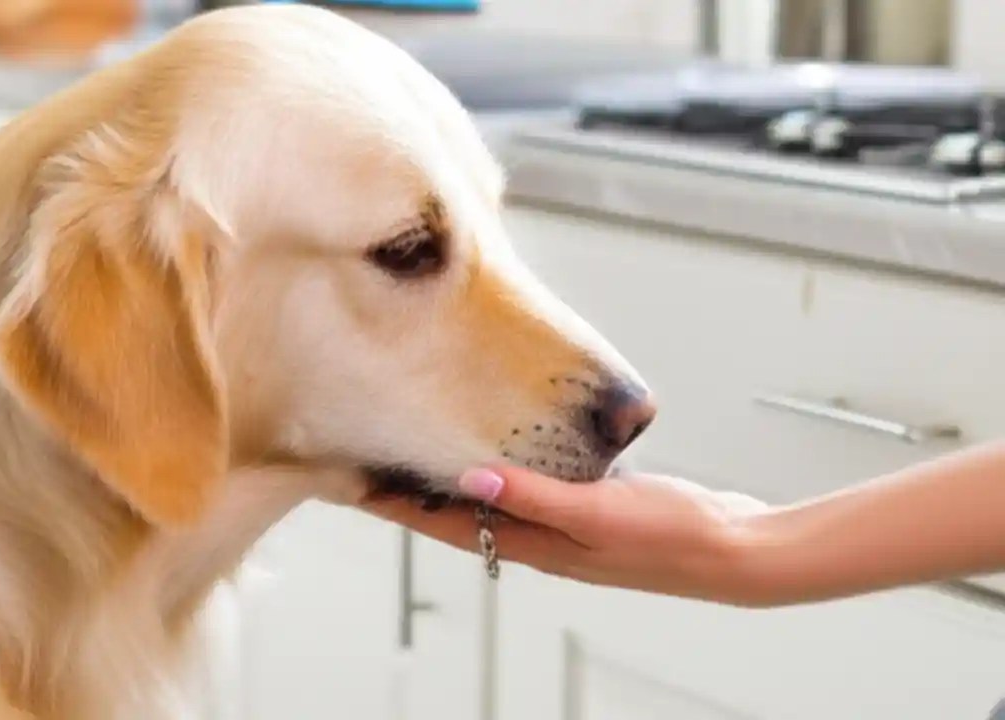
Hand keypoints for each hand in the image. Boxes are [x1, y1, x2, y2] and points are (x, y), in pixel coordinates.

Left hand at [366, 466, 770, 604]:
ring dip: (458, 481)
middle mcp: (544, 538)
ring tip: (424, 450)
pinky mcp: (592, 506)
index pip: (449, 526)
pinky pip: (533, 487)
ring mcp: (567, 524)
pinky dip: (508, 470)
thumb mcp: (598, 513)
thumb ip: (535, 497)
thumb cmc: (672, 537)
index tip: (356, 485)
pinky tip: (507, 447)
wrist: (734, 549)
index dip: (401, 507)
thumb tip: (469, 481)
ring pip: (495, 501)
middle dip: (416, 493)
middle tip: (375, 461)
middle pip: (461, 517)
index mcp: (538, 544)